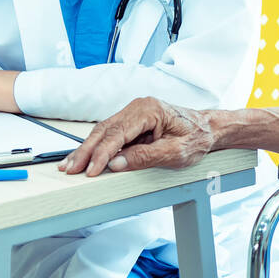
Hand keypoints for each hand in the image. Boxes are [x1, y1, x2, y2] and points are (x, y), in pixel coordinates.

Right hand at [60, 97, 214, 176]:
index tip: (90, 170)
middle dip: (85, 151)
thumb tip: (116, 164)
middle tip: (70, 168)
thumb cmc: (197, 137)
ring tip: (70, 164)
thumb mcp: (175, 153)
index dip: (101, 154)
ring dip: (87, 149)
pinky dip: (97, 146)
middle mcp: (138, 107)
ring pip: (103, 131)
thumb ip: (144, 158)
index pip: (117, 133)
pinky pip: (110, 134)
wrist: (209, 129)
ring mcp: (134, 113)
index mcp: (149, 110)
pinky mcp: (133, 121)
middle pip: (104, 130)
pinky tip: (86, 156)